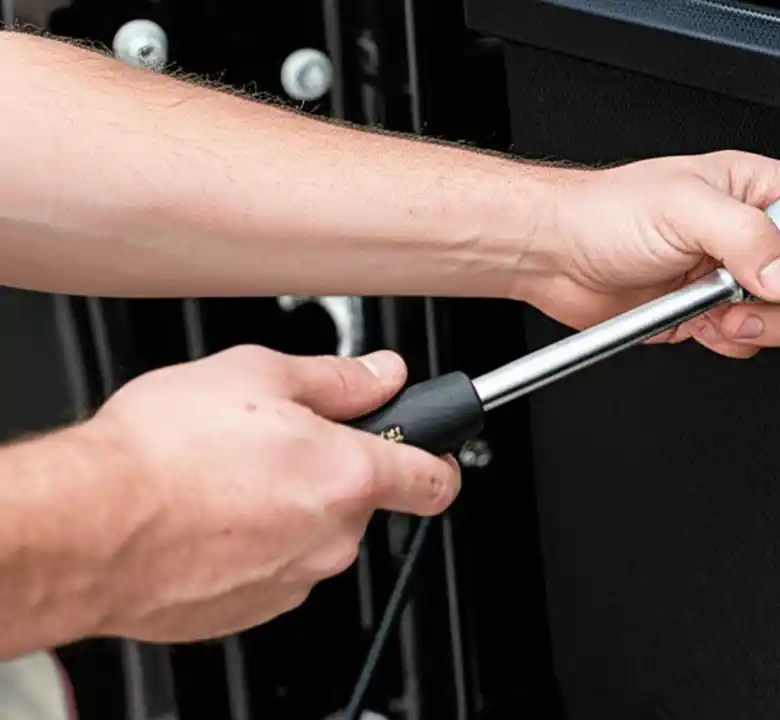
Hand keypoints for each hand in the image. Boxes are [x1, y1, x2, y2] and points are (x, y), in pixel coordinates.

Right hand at [80, 345, 458, 643]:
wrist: (87, 527)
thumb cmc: (160, 452)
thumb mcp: (257, 373)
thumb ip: (338, 377)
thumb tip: (383, 373)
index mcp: (350, 475)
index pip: (435, 479)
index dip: (438, 456)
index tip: (430, 445)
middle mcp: (332, 538)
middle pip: (361, 500)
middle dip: (329, 470)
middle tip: (274, 439)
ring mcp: (292, 579)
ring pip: (312, 534)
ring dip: (285, 505)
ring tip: (225, 475)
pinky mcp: (250, 609)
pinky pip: (270, 567)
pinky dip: (249, 542)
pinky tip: (206, 513)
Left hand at [528, 150, 779, 357]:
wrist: (556, 257)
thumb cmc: (606, 213)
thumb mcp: (685, 208)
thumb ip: (746, 236)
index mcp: (752, 187)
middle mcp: (746, 233)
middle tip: (774, 299)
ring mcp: (729, 276)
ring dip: (764, 324)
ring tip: (727, 309)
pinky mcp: (708, 312)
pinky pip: (747, 338)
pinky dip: (734, 341)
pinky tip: (706, 323)